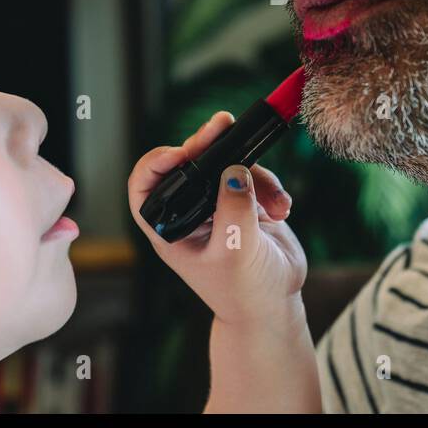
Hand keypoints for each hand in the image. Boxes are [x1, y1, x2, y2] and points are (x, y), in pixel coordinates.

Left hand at [128, 111, 307, 326]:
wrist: (275, 304)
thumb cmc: (244, 291)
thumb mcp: (236, 252)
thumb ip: (234, 209)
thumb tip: (234, 169)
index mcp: (170, 229)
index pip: (145, 187)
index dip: (156, 164)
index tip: (181, 153)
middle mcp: (189, 212)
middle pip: (188, 163)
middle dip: (207, 145)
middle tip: (224, 123)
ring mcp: (218, 204)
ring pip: (228, 165)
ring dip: (257, 177)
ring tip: (275, 207)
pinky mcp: (245, 200)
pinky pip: (254, 175)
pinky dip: (272, 187)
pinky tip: (282, 210)